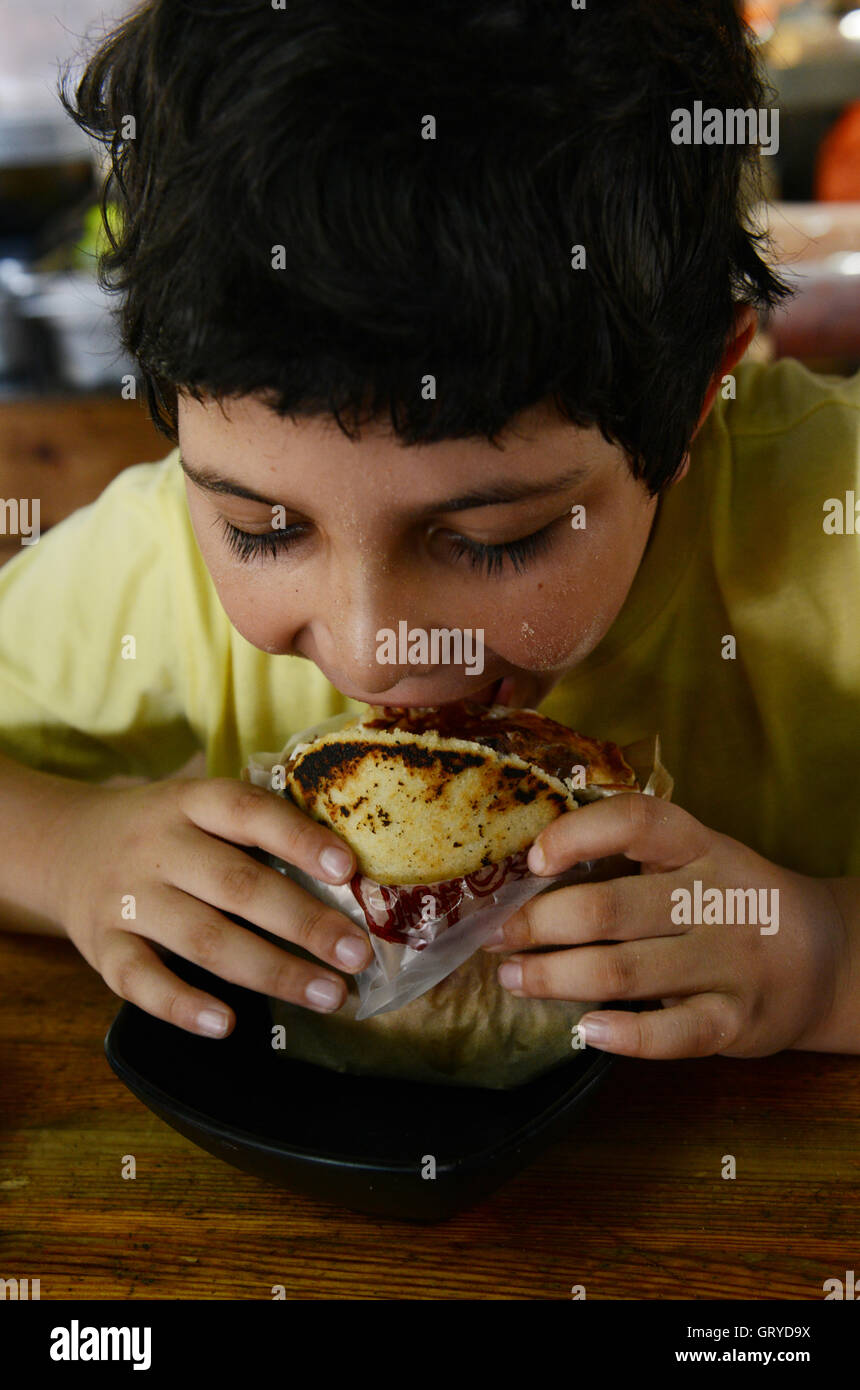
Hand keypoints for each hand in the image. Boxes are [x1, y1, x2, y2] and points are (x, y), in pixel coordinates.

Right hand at [46, 777, 371, 1038]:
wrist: (62, 846)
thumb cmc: (162, 833)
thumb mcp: (197, 809)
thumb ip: (255, 832)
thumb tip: (349, 877)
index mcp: (191, 803)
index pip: (248, 812)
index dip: (298, 839)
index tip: (347, 868)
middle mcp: (157, 847)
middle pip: (236, 885)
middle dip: (303, 923)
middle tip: (356, 953)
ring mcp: (126, 898)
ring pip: (202, 938)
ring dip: (271, 971)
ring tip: (327, 994)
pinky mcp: (101, 947)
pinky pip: (140, 981)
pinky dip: (182, 1005)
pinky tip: (226, 1024)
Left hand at [483, 794, 847, 1058]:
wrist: (827, 959)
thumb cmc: (730, 903)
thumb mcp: (698, 861)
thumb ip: (632, 861)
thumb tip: (526, 871)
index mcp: (700, 847)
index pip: (638, 822)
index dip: (580, 833)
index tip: (532, 857)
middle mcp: (713, 900)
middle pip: (611, 908)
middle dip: (538, 923)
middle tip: (493, 933)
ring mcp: (728, 963)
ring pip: (626, 971)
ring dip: (556, 976)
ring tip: (512, 977)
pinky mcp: (735, 1021)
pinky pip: (673, 1033)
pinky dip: (624, 1035)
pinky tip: (583, 1030)